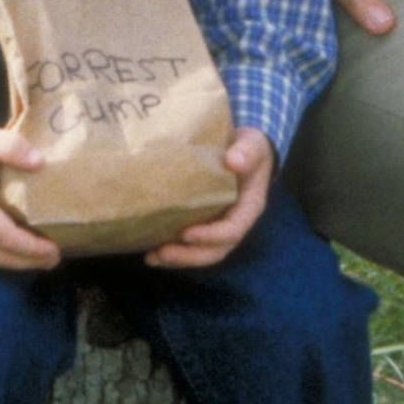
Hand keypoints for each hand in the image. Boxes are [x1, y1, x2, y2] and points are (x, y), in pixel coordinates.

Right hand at [0, 125, 60, 270]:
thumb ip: (12, 146)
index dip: (32, 248)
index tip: (55, 251)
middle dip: (29, 261)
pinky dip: (2, 254)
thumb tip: (39, 163)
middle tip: (55, 259)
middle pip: (0, 255)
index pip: (7, 238)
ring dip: (16, 261)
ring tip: (41, 258)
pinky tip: (18, 250)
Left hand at [144, 129, 274, 270]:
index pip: (232, 230)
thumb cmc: (249, 147)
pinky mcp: (203, 224)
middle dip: (188, 256)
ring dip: (177, 259)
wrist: (243, 150)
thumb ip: (247, 152)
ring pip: (201, 253)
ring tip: (151, 257)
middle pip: (215, 251)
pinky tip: (150, 250)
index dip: (210, 236)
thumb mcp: (253, 144)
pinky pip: (190, 245)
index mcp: (248, 208)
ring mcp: (218, 227)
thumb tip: (234, 160)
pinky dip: (172, 251)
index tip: (186, 233)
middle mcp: (234, 224)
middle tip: (161, 252)